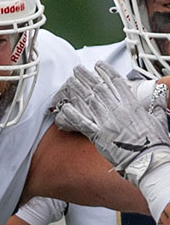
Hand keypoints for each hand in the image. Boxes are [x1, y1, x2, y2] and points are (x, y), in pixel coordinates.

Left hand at [50, 62, 169, 182]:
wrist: (148, 159)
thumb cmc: (154, 141)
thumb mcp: (159, 118)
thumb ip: (157, 102)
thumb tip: (161, 89)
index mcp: (132, 104)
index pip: (117, 83)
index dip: (106, 72)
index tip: (98, 65)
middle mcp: (118, 110)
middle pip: (99, 88)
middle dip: (87, 77)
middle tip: (77, 69)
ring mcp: (107, 122)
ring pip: (89, 102)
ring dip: (78, 90)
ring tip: (70, 81)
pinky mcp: (98, 136)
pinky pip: (82, 123)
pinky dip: (73, 114)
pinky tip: (65, 107)